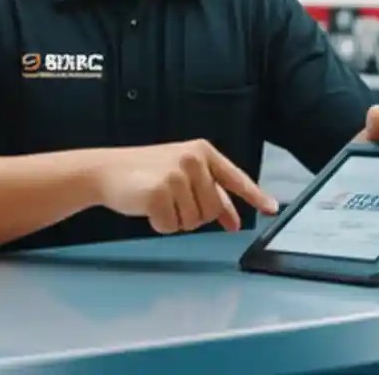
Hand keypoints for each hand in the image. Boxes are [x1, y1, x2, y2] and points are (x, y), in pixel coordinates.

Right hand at [96, 139, 278, 234]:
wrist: (106, 170)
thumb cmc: (145, 173)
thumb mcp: (182, 173)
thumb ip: (209, 192)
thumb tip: (234, 220)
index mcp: (202, 152)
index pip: (235, 177)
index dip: (255, 196)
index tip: (273, 209)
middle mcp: (193, 160)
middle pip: (213, 209)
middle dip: (195, 215)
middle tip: (172, 202)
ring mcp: (176, 175)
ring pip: (194, 221)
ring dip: (176, 220)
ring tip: (159, 200)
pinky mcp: (160, 192)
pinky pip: (172, 227)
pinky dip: (160, 224)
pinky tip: (148, 208)